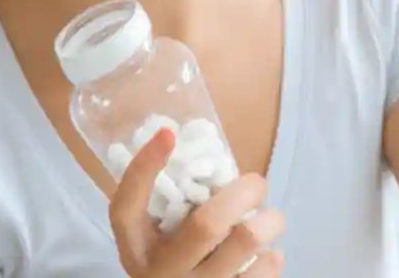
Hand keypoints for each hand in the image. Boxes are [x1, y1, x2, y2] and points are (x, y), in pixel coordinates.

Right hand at [110, 128, 285, 276]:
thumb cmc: (172, 260)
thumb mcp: (156, 235)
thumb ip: (173, 200)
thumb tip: (193, 143)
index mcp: (137, 248)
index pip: (127, 205)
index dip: (144, 166)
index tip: (167, 135)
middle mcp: (162, 273)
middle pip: (207, 223)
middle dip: (243, 192)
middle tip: (256, 184)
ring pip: (245, 242)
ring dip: (268, 221)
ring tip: (269, 220)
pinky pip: (263, 272)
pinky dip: (272, 257)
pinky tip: (265, 254)